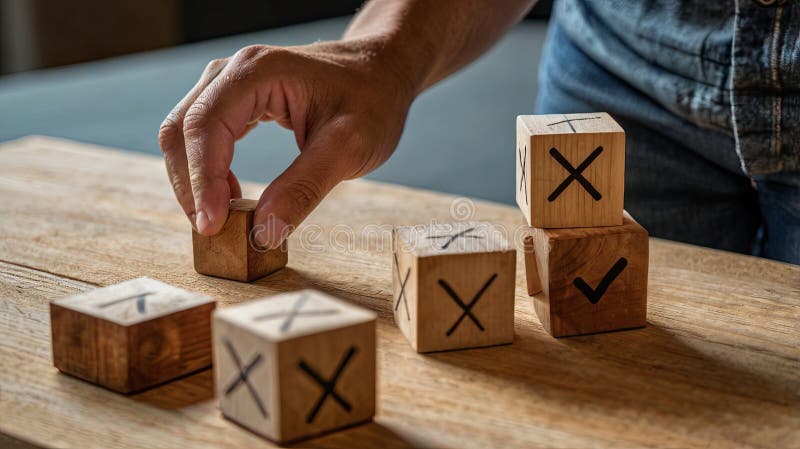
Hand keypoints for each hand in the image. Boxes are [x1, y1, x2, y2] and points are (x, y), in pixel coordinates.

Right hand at [158, 39, 414, 247]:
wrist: (381, 72)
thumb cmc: (372, 101)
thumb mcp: (350, 147)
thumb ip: (305, 188)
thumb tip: (263, 233)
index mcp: (258, 72)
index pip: (207, 126)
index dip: (202, 180)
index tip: (212, 225)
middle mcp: (234, 71)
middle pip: (183, 130)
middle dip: (190, 186)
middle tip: (211, 232)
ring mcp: (231, 83)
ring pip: (185, 134)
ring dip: (193, 180)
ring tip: (220, 220)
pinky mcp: (235, 99)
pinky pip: (203, 136)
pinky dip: (206, 171)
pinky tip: (229, 198)